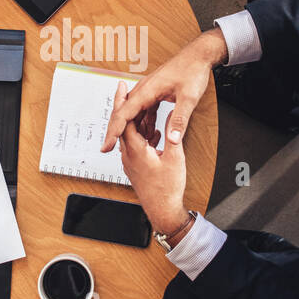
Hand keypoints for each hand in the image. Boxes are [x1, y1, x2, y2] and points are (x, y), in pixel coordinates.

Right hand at [100, 28, 227, 152]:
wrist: (198, 55)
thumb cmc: (192, 70)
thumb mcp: (189, 98)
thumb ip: (180, 120)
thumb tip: (172, 139)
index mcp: (147, 90)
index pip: (123, 114)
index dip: (113, 132)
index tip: (106, 146)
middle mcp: (143, 90)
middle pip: (123, 113)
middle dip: (115, 132)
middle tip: (108, 148)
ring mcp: (148, 91)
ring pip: (132, 113)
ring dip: (131, 129)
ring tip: (131, 146)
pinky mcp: (154, 92)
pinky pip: (143, 110)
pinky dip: (143, 123)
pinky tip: (148, 134)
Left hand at [115, 81, 189, 234]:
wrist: (163, 211)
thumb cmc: (167, 189)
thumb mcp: (175, 158)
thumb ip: (172, 135)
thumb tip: (172, 117)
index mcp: (136, 151)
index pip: (125, 121)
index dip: (124, 102)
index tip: (123, 88)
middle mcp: (129, 156)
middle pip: (123, 126)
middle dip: (125, 107)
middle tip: (126, 90)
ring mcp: (131, 162)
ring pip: (129, 136)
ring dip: (136, 122)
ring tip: (144, 110)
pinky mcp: (136, 168)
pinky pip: (135, 146)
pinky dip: (142, 135)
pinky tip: (153, 133)